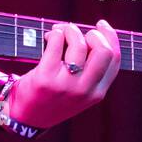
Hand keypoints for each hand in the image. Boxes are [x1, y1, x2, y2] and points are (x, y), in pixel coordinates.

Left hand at [5, 20, 120, 128]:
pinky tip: (50, 38)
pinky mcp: (45, 78)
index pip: (114, 59)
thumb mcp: (79, 91)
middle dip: (93, 34)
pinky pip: (57, 42)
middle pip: (103, 51)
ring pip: (79, 44)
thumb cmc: (53, 96)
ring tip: (60, 32)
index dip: (111, 36)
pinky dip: (55, 33)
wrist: (26, 117)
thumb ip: (91, 71)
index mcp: (97, 93)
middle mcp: (84, 90)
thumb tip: (96, 34)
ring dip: (70, 30)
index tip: (101, 25)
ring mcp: (65, 85)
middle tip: (78, 33)